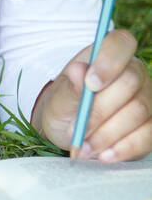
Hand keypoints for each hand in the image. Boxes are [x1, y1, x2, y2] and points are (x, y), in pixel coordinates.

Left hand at [31, 29, 151, 161]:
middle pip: (130, 83)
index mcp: (108, 56)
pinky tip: (103, 156)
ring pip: (139, 111)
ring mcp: (147, 99)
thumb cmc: (64, 107)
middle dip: (100, 110)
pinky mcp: (151, 127)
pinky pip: (147, 136)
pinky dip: (124, 148)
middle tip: (76, 130)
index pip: (121, 43)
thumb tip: (78, 71)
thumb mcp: (57, 99)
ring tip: (83, 147)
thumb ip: (69, 87)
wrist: (68, 132)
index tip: (91, 84)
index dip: (110, 61)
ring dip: (108, 134)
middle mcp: (134, 73)